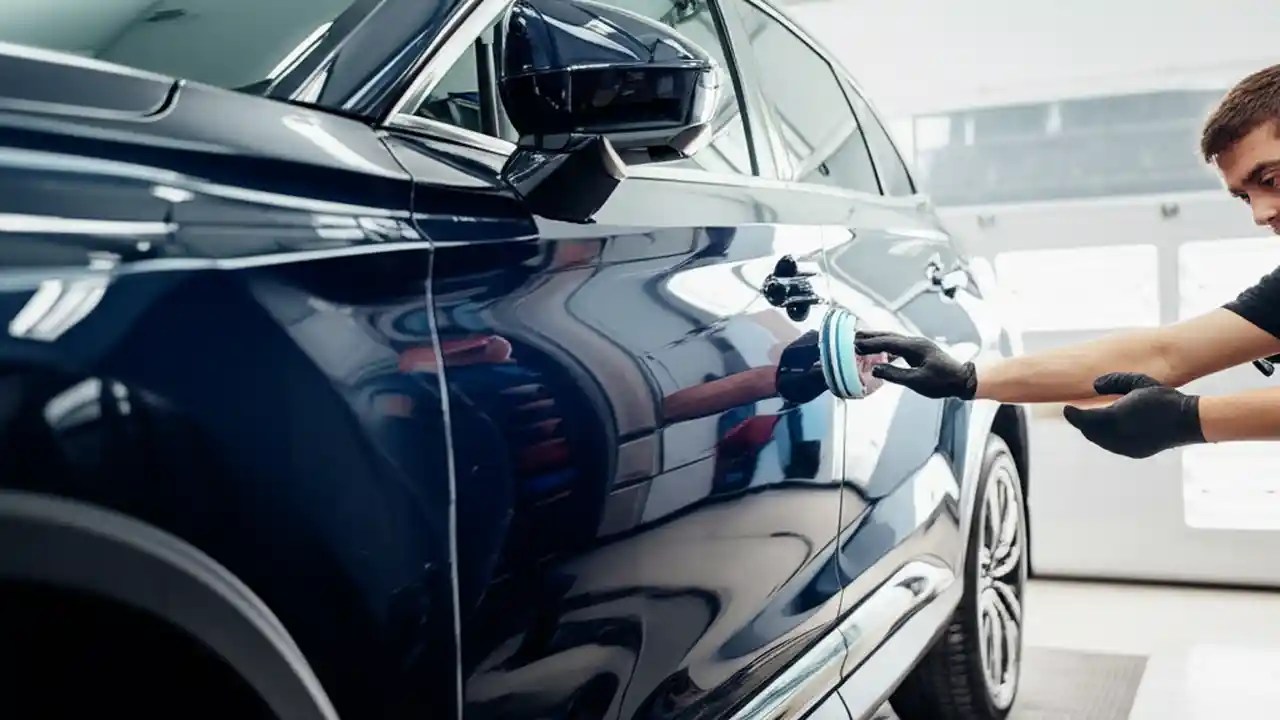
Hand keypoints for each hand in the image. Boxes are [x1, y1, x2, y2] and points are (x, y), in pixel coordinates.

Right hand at [853, 330, 976, 399]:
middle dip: (870, 337)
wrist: (963, 380)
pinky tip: (881, 354)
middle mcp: (916, 342)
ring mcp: (918, 346)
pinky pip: (898, 346)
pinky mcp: (919, 351)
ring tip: (862, 342)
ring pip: (893, 340)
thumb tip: (876, 369)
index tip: (855, 345)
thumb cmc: (943, 382)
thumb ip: (895, 374)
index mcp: (915, 347)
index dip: (870, 343)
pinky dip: (886, 347)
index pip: (888, 342)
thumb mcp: (917, 382)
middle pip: (889, 336)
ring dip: (878, 340)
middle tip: (853, 337)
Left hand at [1063, 373, 1204, 458]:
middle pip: (1090, 431)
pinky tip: (1108, 429)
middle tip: (1076, 413)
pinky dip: (1105, 438)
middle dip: (1082, 422)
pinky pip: (1112, 446)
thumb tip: (1094, 386)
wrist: (1187, 421)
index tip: (1067, 408)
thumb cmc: (1163, 398)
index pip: (1085, 419)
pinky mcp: (1135, 452)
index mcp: (1116, 417)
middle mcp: (1118, 436)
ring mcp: (1126, 447)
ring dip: (1093, 431)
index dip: (1072, 414)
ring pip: (1100, 441)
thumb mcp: (1138, 382)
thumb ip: (1114, 381)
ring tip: (1091, 420)